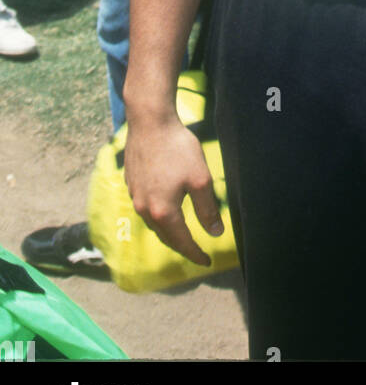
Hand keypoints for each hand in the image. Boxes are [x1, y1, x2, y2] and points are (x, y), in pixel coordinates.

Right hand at [124, 116, 223, 267]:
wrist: (149, 123)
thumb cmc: (177, 149)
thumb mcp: (200, 179)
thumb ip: (207, 208)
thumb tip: (215, 232)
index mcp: (162, 212)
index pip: (182, 242)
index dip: (195, 253)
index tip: (206, 262)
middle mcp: (144, 209)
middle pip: (165, 236)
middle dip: (181, 246)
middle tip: (195, 251)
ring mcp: (134, 196)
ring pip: (153, 223)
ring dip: (168, 232)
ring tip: (182, 234)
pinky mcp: (131, 183)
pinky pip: (146, 208)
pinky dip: (158, 215)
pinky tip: (165, 208)